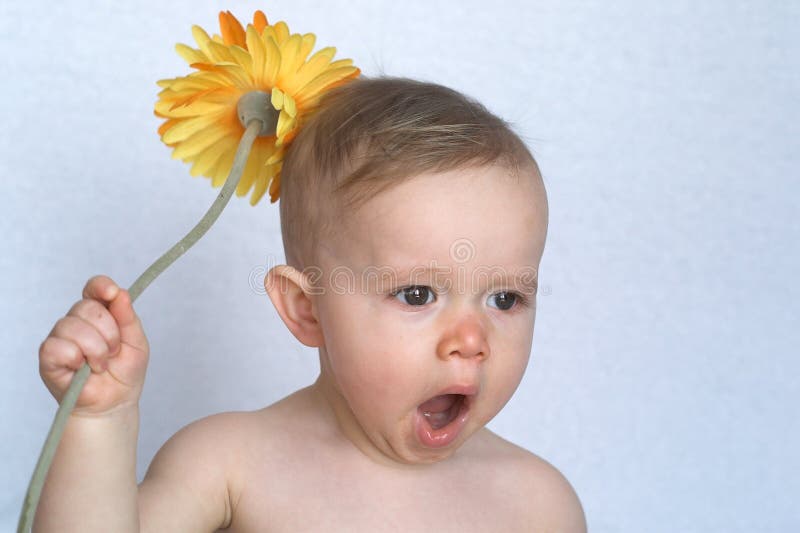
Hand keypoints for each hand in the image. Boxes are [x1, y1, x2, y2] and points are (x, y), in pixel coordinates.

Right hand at [39, 275, 149, 415]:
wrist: (114, 403)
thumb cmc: (124, 373)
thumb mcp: (136, 343)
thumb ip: (128, 318)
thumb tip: (119, 293)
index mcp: (100, 314)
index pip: (93, 289)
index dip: (100, 286)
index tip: (111, 293)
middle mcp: (77, 322)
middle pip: (87, 307)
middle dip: (108, 332)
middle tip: (113, 352)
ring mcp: (60, 338)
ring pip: (72, 326)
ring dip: (95, 349)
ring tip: (100, 365)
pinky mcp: (48, 357)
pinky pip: (57, 346)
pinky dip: (75, 358)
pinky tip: (81, 369)